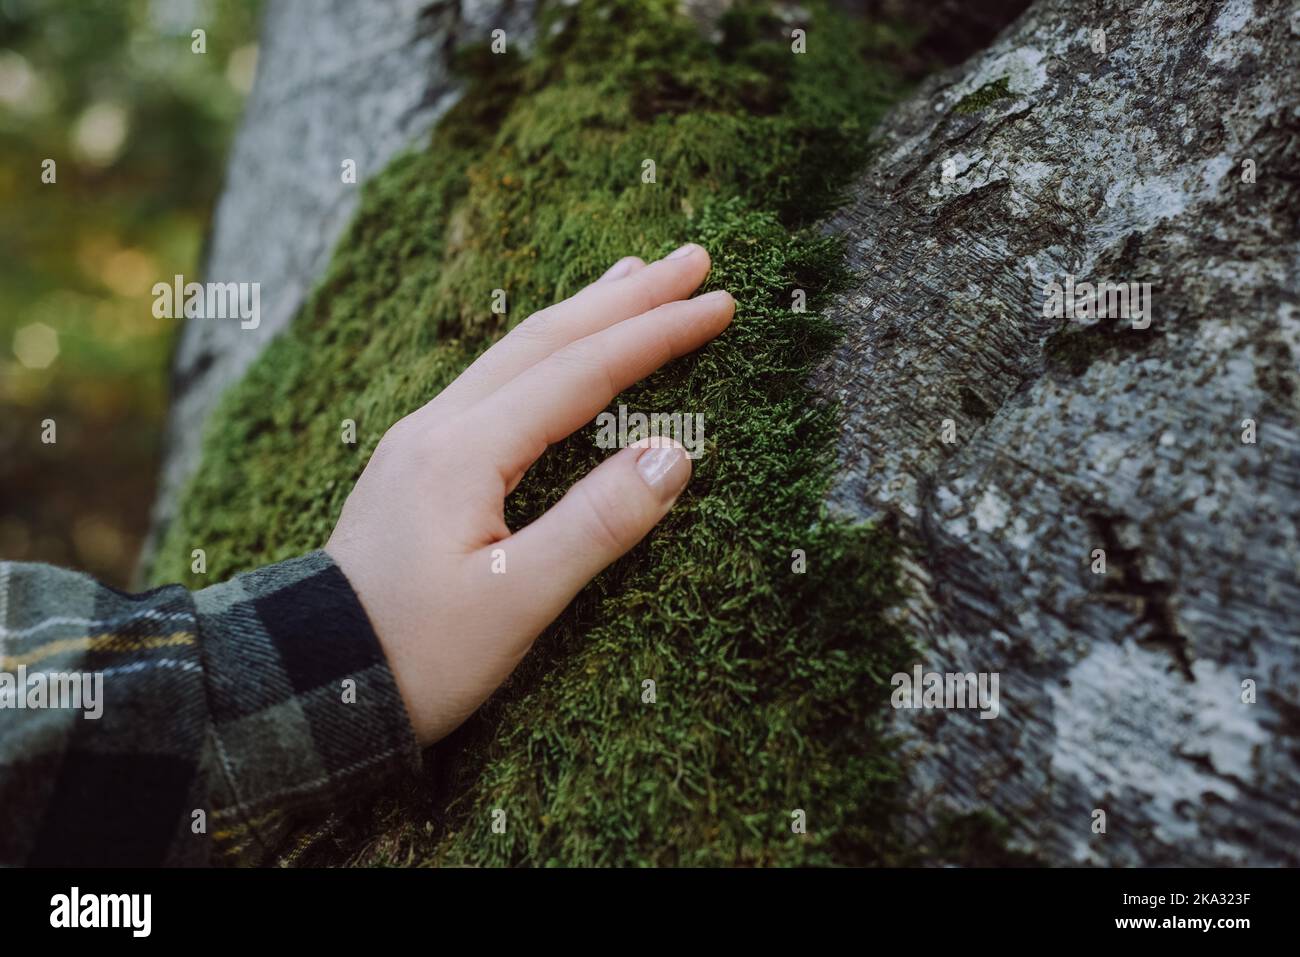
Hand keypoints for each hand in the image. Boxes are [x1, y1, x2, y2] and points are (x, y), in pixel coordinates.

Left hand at [325, 244, 733, 744]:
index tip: (721, 305)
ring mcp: (422, 441)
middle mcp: (439, 427)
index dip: (655, 335)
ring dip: (582, 312)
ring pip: (515, 353)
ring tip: (632, 275)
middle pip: (545, 338)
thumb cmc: (416, 654)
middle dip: (625, 296)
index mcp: (465, 452)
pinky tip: (557, 351)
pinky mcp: (418, 465)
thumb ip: (598, 525)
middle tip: (692, 259)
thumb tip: (675, 455)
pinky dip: (545, 350)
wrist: (313, 684)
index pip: (580, 372)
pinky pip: (495, 382)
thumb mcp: (517, 601)